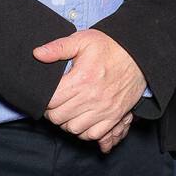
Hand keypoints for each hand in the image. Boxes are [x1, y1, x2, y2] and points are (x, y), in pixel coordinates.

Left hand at [33, 28, 146, 151]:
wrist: (138, 56)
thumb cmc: (110, 47)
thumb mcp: (83, 40)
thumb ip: (58, 47)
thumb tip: (37, 54)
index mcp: (81, 79)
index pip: (51, 102)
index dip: (45, 100)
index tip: (49, 95)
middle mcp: (91, 98)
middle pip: (59, 118)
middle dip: (53, 112)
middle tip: (56, 104)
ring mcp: (104, 109)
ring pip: (73, 129)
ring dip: (67, 122)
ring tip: (68, 111)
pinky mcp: (114, 116)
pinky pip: (93, 134)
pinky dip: (84, 131)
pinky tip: (82, 120)